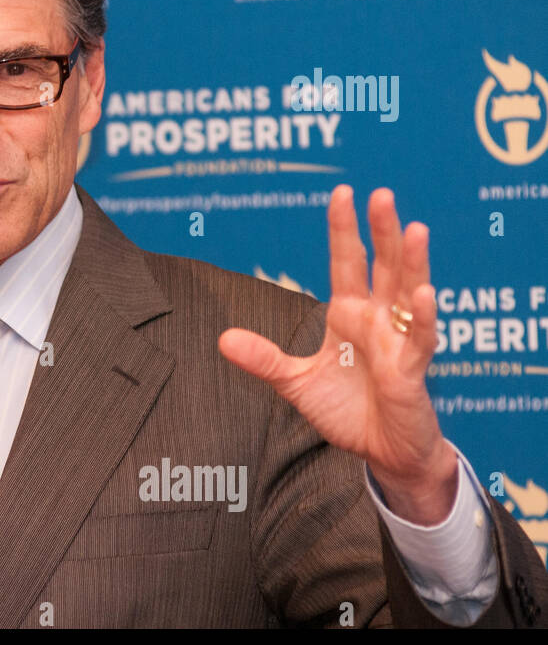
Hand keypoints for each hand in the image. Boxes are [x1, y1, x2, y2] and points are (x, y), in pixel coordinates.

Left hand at [217, 184, 456, 525]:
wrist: (381, 452)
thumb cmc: (346, 411)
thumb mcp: (295, 383)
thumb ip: (263, 360)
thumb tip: (222, 339)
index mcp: (348, 315)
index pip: (347, 262)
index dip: (344, 229)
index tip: (341, 193)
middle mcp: (377, 320)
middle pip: (382, 266)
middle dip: (381, 231)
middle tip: (380, 194)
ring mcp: (398, 343)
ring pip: (408, 292)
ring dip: (412, 262)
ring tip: (414, 228)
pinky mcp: (411, 372)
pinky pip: (420, 340)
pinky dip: (422, 317)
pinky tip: (422, 293)